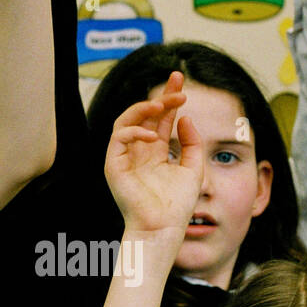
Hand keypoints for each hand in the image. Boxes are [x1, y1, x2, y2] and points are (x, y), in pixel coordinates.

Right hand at [104, 73, 203, 237]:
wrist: (162, 227)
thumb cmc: (177, 204)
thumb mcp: (193, 168)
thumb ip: (191, 142)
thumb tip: (185, 118)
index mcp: (155, 151)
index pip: (160, 118)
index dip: (170, 98)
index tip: (180, 79)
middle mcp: (138, 150)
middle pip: (144, 114)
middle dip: (160, 96)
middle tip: (176, 82)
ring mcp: (123, 156)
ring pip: (126, 121)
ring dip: (143, 108)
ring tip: (163, 103)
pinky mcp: (113, 164)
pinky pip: (118, 138)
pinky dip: (134, 131)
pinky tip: (151, 135)